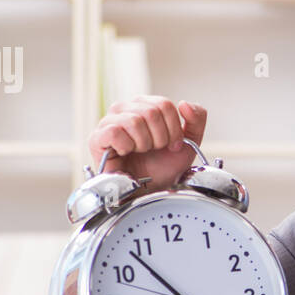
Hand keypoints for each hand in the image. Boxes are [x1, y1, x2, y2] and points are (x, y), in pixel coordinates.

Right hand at [87, 95, 207, 188]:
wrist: (149, 190)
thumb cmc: (163, 166)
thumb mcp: (189, 142)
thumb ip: (197, 119)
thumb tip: (184, 103)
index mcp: (145, 105)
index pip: (164, 104)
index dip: (173, 129)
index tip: (172, 144)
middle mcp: (126, 109)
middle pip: (151, 112)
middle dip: (160, 138)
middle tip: (155, 150)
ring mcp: (109, 122)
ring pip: (134, 121)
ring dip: (144, 143)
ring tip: (140, 152)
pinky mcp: (97, 138)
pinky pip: (114, 132)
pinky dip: (126, 146)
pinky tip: (126, 153)